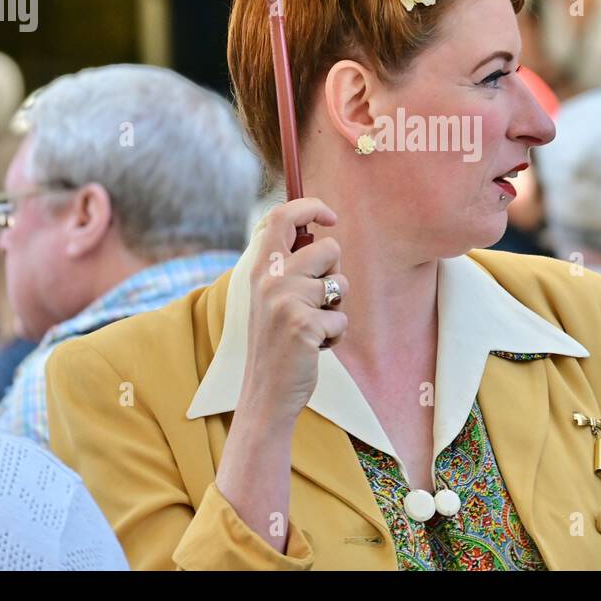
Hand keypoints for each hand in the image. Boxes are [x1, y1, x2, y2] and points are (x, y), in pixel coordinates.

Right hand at [238, 198, 348, 424]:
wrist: (265, 394)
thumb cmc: (276, 343)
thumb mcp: (270, 297)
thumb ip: (287, 266)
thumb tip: (322, 235)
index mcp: (259, 269)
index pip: (281, 217)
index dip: (309, 207)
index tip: (329, 215)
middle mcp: (269, 279)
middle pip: (329, 248)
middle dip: (334, 274)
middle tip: (316, 301)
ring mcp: (284, 301)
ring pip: (340, 284)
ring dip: (335, 308)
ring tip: (312, 328)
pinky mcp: (303, 324)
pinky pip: (342, 319)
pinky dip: (335, 336)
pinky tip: (314, 348)